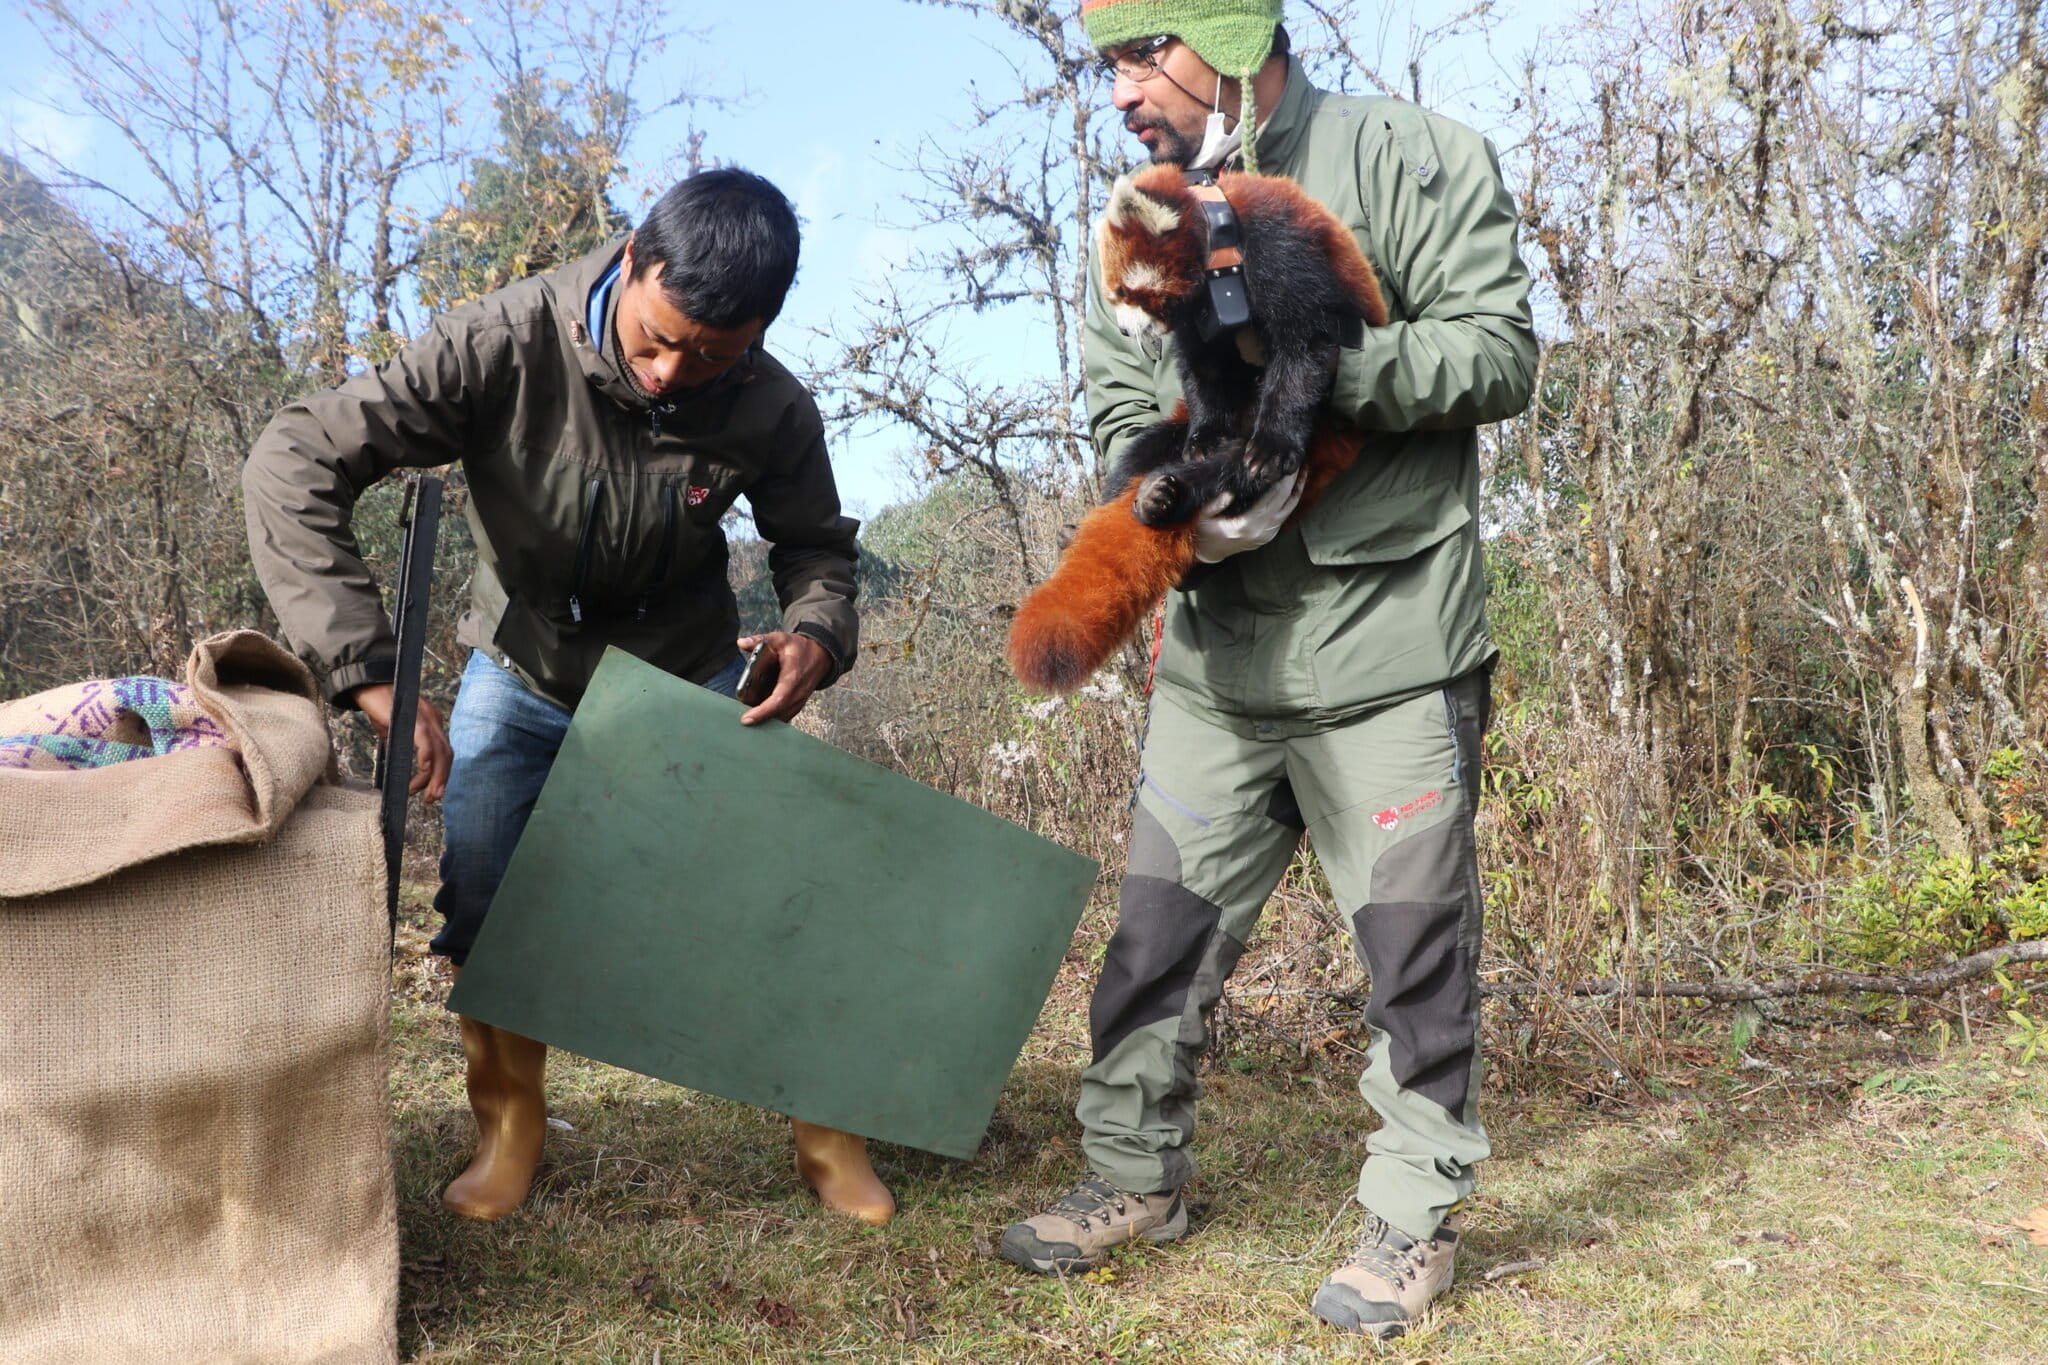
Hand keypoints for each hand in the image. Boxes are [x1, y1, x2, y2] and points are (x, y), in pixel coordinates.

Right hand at [350, 682, 451, 801]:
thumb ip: (401, 746)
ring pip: (440, 752)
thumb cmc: (380, 707)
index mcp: (432, 723)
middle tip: (432, 798)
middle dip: (442, 780)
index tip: (434, 791)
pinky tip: (423, 772)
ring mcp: (426, 719)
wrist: (368, 685)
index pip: (444, 752)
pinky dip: (426, 758)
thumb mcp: (394, 731)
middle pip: (446, 755)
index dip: (443, 774)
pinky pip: (426, 741)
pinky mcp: (414, 719)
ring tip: (423, 793)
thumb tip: (400, 769)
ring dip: (434, 776)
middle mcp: (434, 721)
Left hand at [735, 631, 831, 725]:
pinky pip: (786, 715)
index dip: (762, 712)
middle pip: (779, 713)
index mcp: (793, 677)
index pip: (778, 700)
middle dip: (760, 719)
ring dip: (766, 719)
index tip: (746, 719)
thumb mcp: (780, 639)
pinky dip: (773, 716)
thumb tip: (742, 642)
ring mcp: (800, 700)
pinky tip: (760, 714)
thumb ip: (760, 641)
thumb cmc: (801, 648)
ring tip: (749, 716)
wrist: (822, 654)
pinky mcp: (799, 703)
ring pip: (782, 717)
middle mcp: (798, 693)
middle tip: (742, 719)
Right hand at [1191, 470, 1305, 562]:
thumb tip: (1229, 493)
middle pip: (1283, 501)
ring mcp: (1267, 535)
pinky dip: (1290, 501)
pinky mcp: (1268, 536)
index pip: (1270, 498)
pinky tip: (1294, 488)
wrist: (1209, 552)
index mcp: (1246, 525)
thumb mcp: (1203, 516)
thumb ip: (1215, 505)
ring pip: (1288, 509)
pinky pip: (1284, 515)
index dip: (1280, 480)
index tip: (1283, 462)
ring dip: (1296, 490)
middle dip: (1291, 480)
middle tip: (1296, 461)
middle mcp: (1261, 531)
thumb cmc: (1204, 531)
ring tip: (1302, 471)